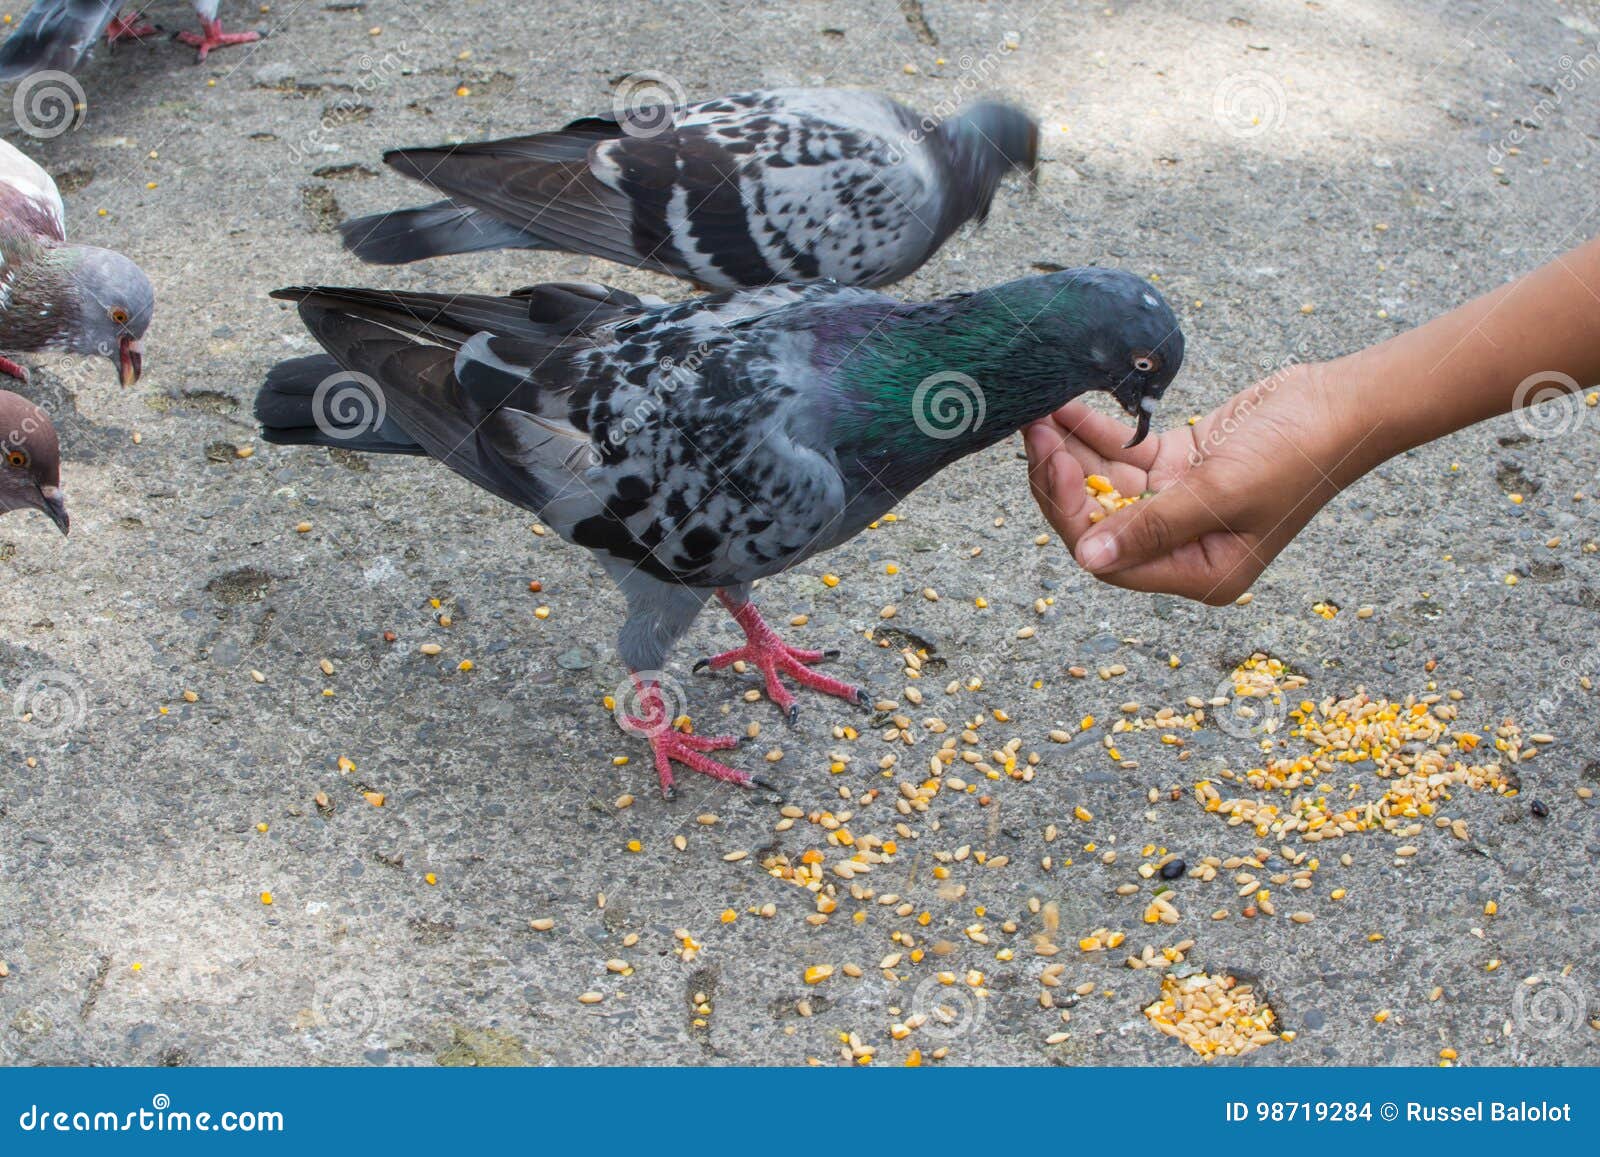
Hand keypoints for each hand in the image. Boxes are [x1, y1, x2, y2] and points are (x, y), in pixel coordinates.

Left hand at [1024, 361, 1358, 603]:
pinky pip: (1124, 457)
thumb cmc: (1297, 456)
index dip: (1070, 513)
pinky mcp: (1179, 467)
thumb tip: (1089, 557)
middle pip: (1099, 520)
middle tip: (1031, 432)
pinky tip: (1064, 409)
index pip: (1110, 557)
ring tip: (1037, 414)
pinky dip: (1096, 434)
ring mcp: (1178, 505)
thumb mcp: (1219, 494)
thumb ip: (1152, 527)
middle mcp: (1183, 547)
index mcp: (1198, 572)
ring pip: (1105, 485)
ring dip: (1071, 452)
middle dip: (1061, 479)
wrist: (1343, 404)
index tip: (1050, 464)